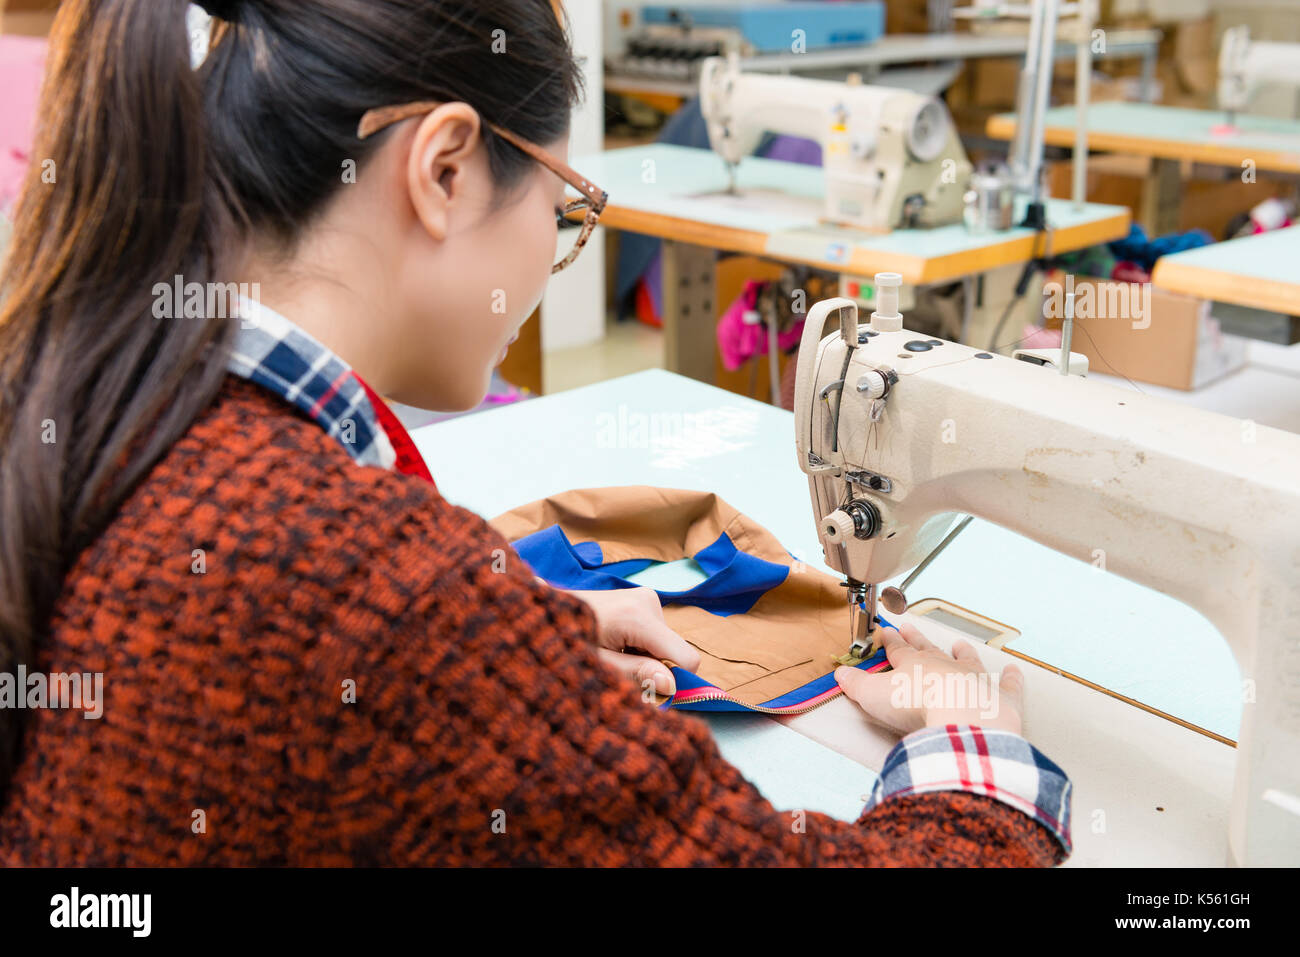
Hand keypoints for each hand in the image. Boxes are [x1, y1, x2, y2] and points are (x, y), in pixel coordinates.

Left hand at [561, 586, 701, 695]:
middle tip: (617, 671)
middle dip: (652, 669)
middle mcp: (648, 601)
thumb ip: (636, 674)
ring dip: (642, 658)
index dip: (675, 681)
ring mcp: (646, 597)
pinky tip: (613, 645)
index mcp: (638, 616)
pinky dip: (638, 647)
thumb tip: (672, 685)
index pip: (686, 657)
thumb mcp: (598, 666)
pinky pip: (655, 636)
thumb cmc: (565, 642)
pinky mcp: (642, 600)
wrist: (544, 612)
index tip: (650, 692)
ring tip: (610, 655)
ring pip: (664, 646)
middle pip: (673, 653)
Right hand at [834, 623, 1023, 735]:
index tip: (886, 631)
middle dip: (918, 638)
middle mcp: (944, 666)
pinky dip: (1011, 678)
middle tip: (911, 627)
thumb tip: (841, 675)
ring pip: (967, 660)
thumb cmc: (918, 706)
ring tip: (958, 643)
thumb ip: (856, 685)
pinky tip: (1013, 671)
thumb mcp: (873, 696)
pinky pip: (1007, 685)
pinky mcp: (999, 697)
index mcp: (914, 665)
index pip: (898, 648)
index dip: (890, 640)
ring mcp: (973, 679)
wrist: (960, 719)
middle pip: (928, 649)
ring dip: (962, 652)